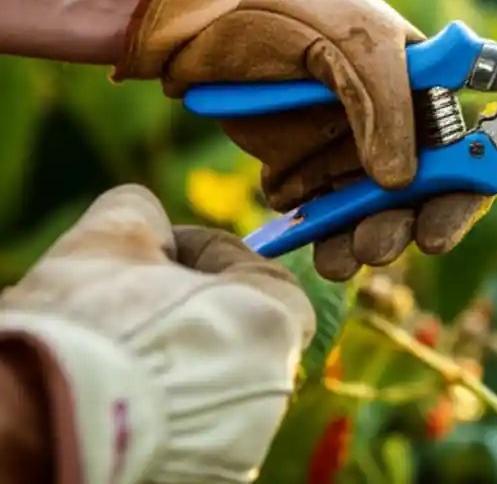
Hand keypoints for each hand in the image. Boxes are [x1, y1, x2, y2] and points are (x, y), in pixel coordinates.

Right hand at [0, 185, 313, 482]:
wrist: (43, 425)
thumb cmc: (87, 322)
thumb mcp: (110, 239)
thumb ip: (141, 216)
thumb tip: (147, 222)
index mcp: (275, 320)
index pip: (258, 270)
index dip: (200, 250)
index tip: (153, 248)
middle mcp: (272, 387)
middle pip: (231, 330)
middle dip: (180, 308)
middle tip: (124, 300)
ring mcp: (240, 439)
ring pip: (203, 380)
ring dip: (162, 357)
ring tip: (104, 348)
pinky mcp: (201, 475)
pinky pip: (180, 426)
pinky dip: (150, 405)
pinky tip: (103, 390)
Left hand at [113, 0, 490, 278]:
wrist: (190, 8)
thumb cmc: (287, 5)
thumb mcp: (356, 44)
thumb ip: (389, 111)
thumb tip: (401, 184)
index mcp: (422, 80)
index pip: (466, 143)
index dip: (464, 190)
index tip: (436, 228)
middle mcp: (391, 117)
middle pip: (422, 189)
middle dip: (406, 224)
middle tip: (380, 245)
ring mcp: (343, 142)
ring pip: (370, 209)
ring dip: (364, 238)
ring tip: (343, 257)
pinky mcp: (296, 163)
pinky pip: (317, 212)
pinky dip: (316, 233)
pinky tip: (307, 241)